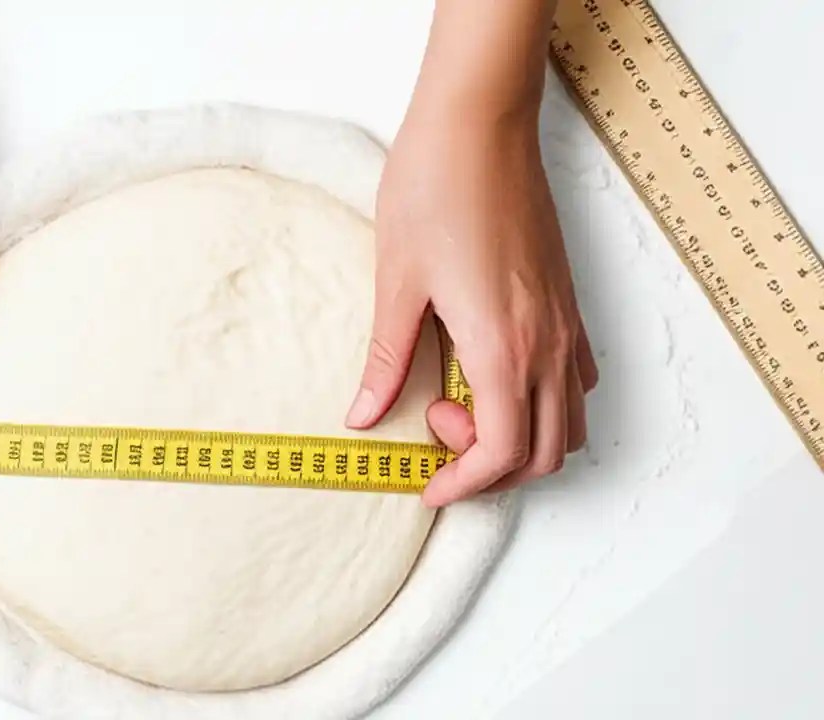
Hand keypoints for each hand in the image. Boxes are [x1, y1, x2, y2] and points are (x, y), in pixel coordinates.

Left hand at [347, 107, 597, 506]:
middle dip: (491, 467)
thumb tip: (363, 416)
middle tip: (434, 428)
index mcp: (501, 347)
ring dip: (521, 438)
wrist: (480, 124)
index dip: (464, 484)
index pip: (502, 452)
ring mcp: (564, 322)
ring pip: (569, 421)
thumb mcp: (396, 282)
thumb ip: (386, 360)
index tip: (427, 485)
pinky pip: (577, 378)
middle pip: (545, 452)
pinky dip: (544, 402)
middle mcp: (545, 344)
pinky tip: (494, 374)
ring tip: (461, 401)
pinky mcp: (567, 300)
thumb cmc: (433, 191)